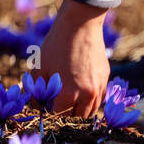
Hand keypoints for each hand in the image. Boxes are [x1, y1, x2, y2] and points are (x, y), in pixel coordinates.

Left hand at [38, 0, 109, 117]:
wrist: (81, 26)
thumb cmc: (56, 46)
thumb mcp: (39, 69)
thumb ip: (37, 91)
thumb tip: (38, 106)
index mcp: (68, 93)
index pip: (59, 116)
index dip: (50, 117)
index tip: (45, 113)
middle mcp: (87, 94)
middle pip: (77, 118)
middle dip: (66, 118)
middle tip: (57, 112)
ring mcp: (99, 87)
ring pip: (92, 111)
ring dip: (80, 112)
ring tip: (69, 108)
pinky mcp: (106, 79)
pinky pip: (100, 99)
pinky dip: (91, 102)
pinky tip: (82, 97)